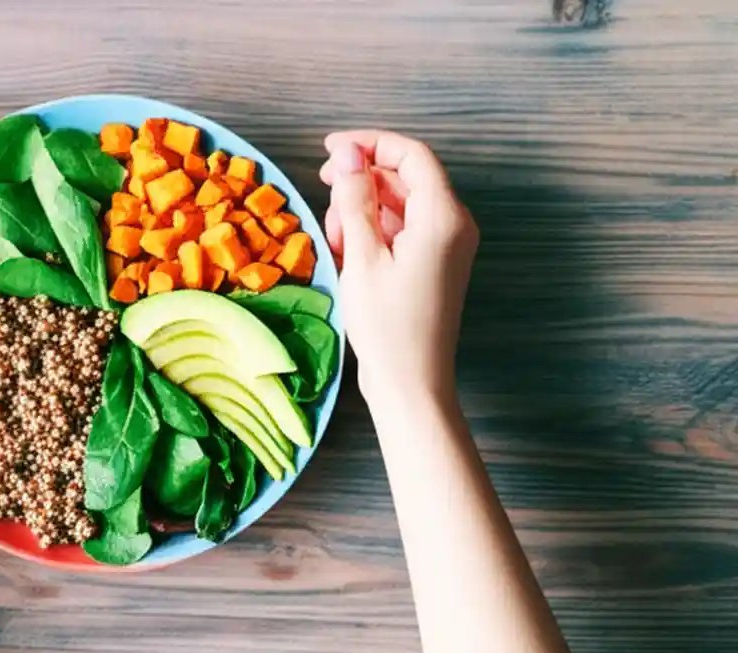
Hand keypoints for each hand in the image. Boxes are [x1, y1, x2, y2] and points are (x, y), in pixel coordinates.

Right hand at [318, 130, 478, 406]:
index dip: (369, 143)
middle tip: (325, 192)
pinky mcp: (433, 264)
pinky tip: (348, 255)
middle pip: (405, 177)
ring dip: (363, 210)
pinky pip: (402, 230)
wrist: (411, 383)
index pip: (411, 154)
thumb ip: (355, 198)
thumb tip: (348, 153)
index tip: (329, 149)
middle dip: (362, 181)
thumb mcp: (361, 256)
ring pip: (399, 204)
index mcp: (443, 216)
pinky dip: (373, 233)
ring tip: (337, 241)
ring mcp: (446, 245)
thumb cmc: (386, 324)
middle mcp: (453, 224)